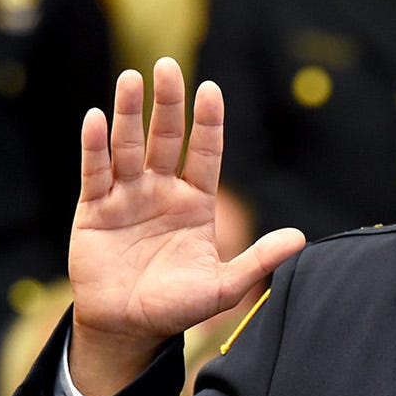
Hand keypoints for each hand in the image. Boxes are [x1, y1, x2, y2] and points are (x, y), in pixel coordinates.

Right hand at [67, 59, 302, 395]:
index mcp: (195, 202)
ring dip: (129, 113)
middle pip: (164, 138)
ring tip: (131, 79)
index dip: (208, 123)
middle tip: (167, 66)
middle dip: (167, 103)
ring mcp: (127, 196)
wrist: (127, 329)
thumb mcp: (223, 286)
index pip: (204, 153)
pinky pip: (95, 172)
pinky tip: (96, 119)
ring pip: (128, 146)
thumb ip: (259, 260)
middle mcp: (161, 190)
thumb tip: (301, 237)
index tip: (211, 91)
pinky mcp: (94, 209)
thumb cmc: (175, 307)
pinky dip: (95, 147)